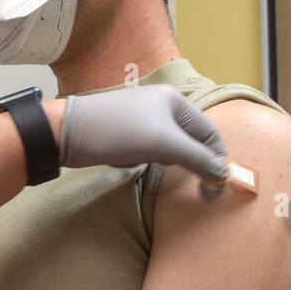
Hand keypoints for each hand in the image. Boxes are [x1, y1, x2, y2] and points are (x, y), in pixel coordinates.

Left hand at [58, 84, 228, 186]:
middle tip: (190, 187)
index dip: (217, 159)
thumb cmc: (117, 132)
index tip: (216, 188)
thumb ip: (197, 158)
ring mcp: (143, 118)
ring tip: (146, 161)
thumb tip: (224, 175)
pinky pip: (149, 150)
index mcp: (175, 101)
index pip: (210, 132)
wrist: (67, 132)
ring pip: (170, 148)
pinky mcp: (127, 132)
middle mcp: (162, 106)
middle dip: (188, 161)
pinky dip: (144, 160)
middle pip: (191, 140)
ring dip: (163, 161)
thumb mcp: (163, 144)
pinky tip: (127, 159)